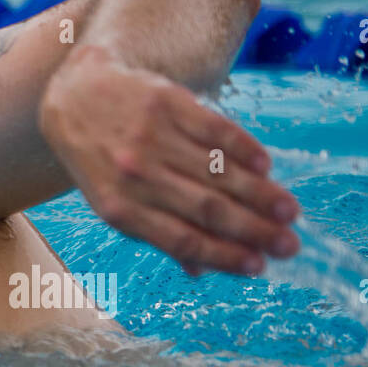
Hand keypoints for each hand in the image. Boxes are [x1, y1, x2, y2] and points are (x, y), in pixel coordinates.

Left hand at [38, 44, 299, 275]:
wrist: (77, 94)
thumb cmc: (102, 160)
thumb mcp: (114, 201)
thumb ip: (156, 233)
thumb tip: (203, 272)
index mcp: (120, 208)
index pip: (182, 239)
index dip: (224, 255)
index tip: (260, 266)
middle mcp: (134, 174)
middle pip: (206, 209)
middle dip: (254, 231)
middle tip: (290, 244)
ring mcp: (151, 136)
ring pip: (217, 172)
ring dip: (259, 194)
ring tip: (289, 212)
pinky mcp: (166, 102)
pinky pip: (214, 129)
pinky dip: (243, 149)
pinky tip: (266, 166)